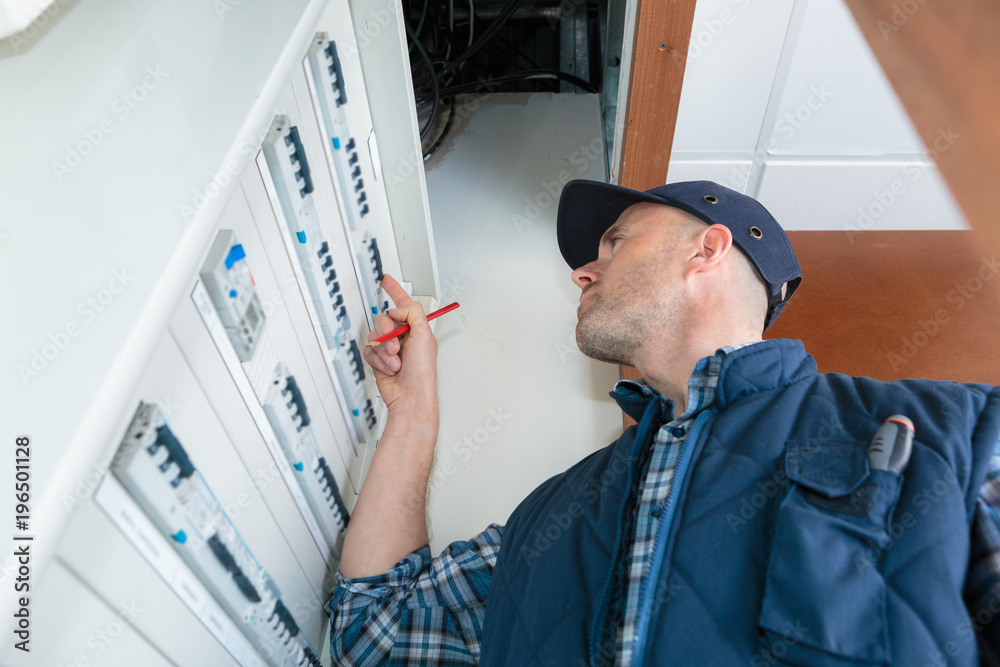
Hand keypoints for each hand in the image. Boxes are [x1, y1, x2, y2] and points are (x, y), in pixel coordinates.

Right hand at [362, 274, 438, 420]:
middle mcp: (402, 335)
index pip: (403, 303)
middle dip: (388, 334)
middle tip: (397, 345)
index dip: (394, 290)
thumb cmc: (422, 372)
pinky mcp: (379, 360)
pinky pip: (369, 351)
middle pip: (383, 320)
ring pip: (375, 337)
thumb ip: (412, 314)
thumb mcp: (424, 336)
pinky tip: (389, 369)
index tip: (385, 279)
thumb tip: (397, 309)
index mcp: (416, 327)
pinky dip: (378, 361)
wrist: (410, 395)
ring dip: (385, 351)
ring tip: (397, 363)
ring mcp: (390, 348)